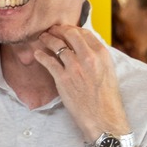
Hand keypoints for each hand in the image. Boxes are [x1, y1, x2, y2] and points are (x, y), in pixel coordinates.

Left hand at [31, 24, 129, 143]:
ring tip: (42, 37)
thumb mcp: (108, 72)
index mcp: (102, 54)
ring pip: (57, 45)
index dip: (73, 28)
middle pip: (70, 34)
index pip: (85, 33)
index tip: (66, 29)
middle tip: (51, 29)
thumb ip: (98, 58)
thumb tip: (86, 47)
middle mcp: (88, 58)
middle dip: (58, 29)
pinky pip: (48, 61)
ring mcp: (74, 67)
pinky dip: (41, 56)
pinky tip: (37, 54)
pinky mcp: (63, 79)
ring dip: (47, 39)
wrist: (103, 118)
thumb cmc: (107, 98)